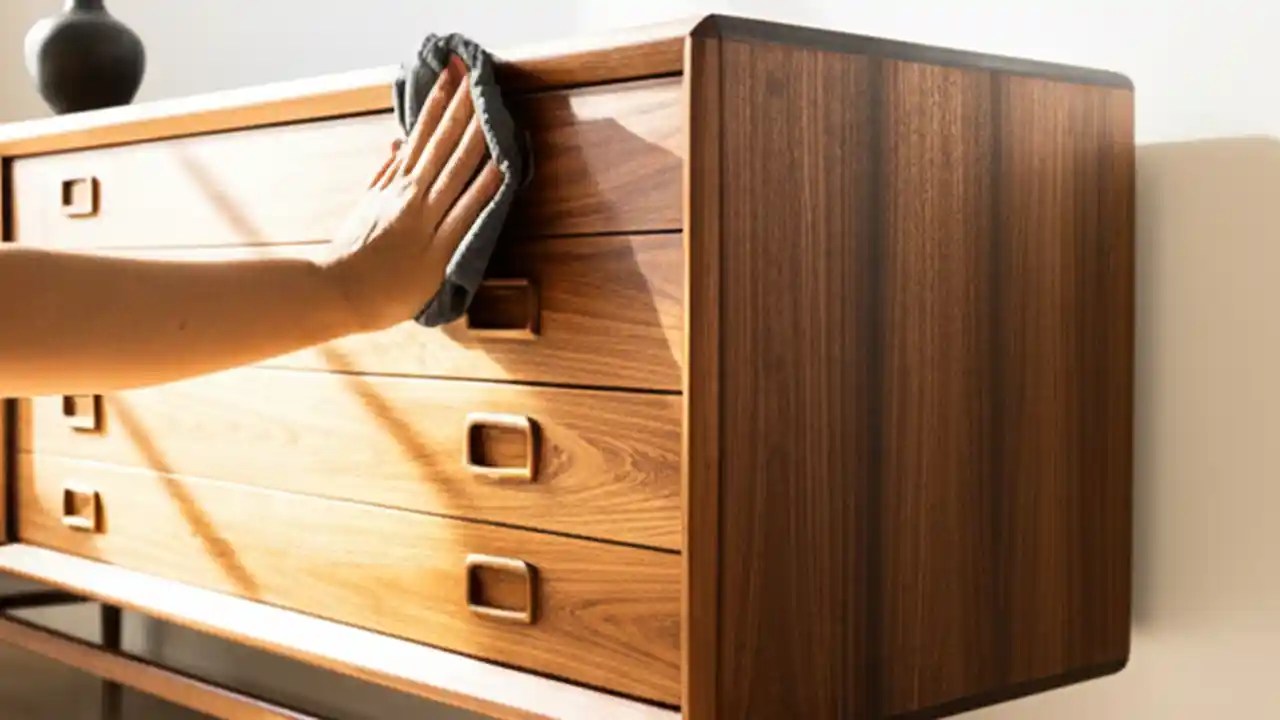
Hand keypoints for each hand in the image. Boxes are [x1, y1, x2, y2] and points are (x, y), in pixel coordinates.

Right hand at [324, 57, 502, 331]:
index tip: (452, 72)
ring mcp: (423, 220)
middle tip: (476, 71)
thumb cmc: (353, 254)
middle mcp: (410, 194)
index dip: (438, 100)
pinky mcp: (436, 250)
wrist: (336, 292)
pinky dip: (482, 189)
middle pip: (441, 140)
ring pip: (455, 168)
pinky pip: (464, 214)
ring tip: (491, 104)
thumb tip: (397, 143)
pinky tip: (500, 166)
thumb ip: (384, 174)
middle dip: (461, 104)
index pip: (420, 132)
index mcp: (395, 183)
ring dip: (476, 134)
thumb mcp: (366, 206)